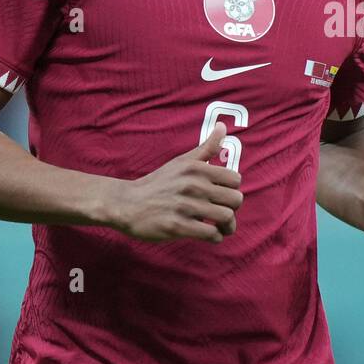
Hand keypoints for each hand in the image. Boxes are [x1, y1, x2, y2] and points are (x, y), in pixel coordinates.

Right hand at [110, 123, 242, 242]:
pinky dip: (215, 237)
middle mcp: (193, 185)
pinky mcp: (178, 226)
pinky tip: (208, 234)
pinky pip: (211, 234)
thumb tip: (222, 126)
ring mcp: (186, 206)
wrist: (127, 203)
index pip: (235, 180)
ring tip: (219, 227)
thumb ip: (206, 148)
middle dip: (232, 209)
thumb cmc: (158, 183)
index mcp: (196, 169)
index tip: (222, 196)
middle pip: (236, 200)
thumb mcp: (181, 161)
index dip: (232, 190)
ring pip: (227, 218)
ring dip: (227, 227)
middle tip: (222, 213)